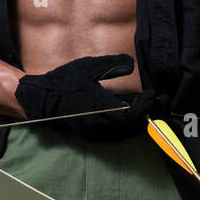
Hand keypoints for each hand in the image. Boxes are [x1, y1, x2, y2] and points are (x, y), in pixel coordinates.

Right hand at [14, 54, 158, 140]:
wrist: (38, 100)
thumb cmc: (63, 82)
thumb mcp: (88, 67)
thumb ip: (112, 65)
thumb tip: (132, 64)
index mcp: (100, 108)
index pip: (132, 114)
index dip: (146, 106)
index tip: (154, 94)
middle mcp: (99, 125)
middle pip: (132, 127)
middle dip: (148, 115)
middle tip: (161, 104)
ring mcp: (94, 133)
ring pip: (125, 133)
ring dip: (139, 123)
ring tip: (151, 110)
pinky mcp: (91, 136)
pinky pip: (115, 135)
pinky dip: (128, 127)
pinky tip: (133, 117)